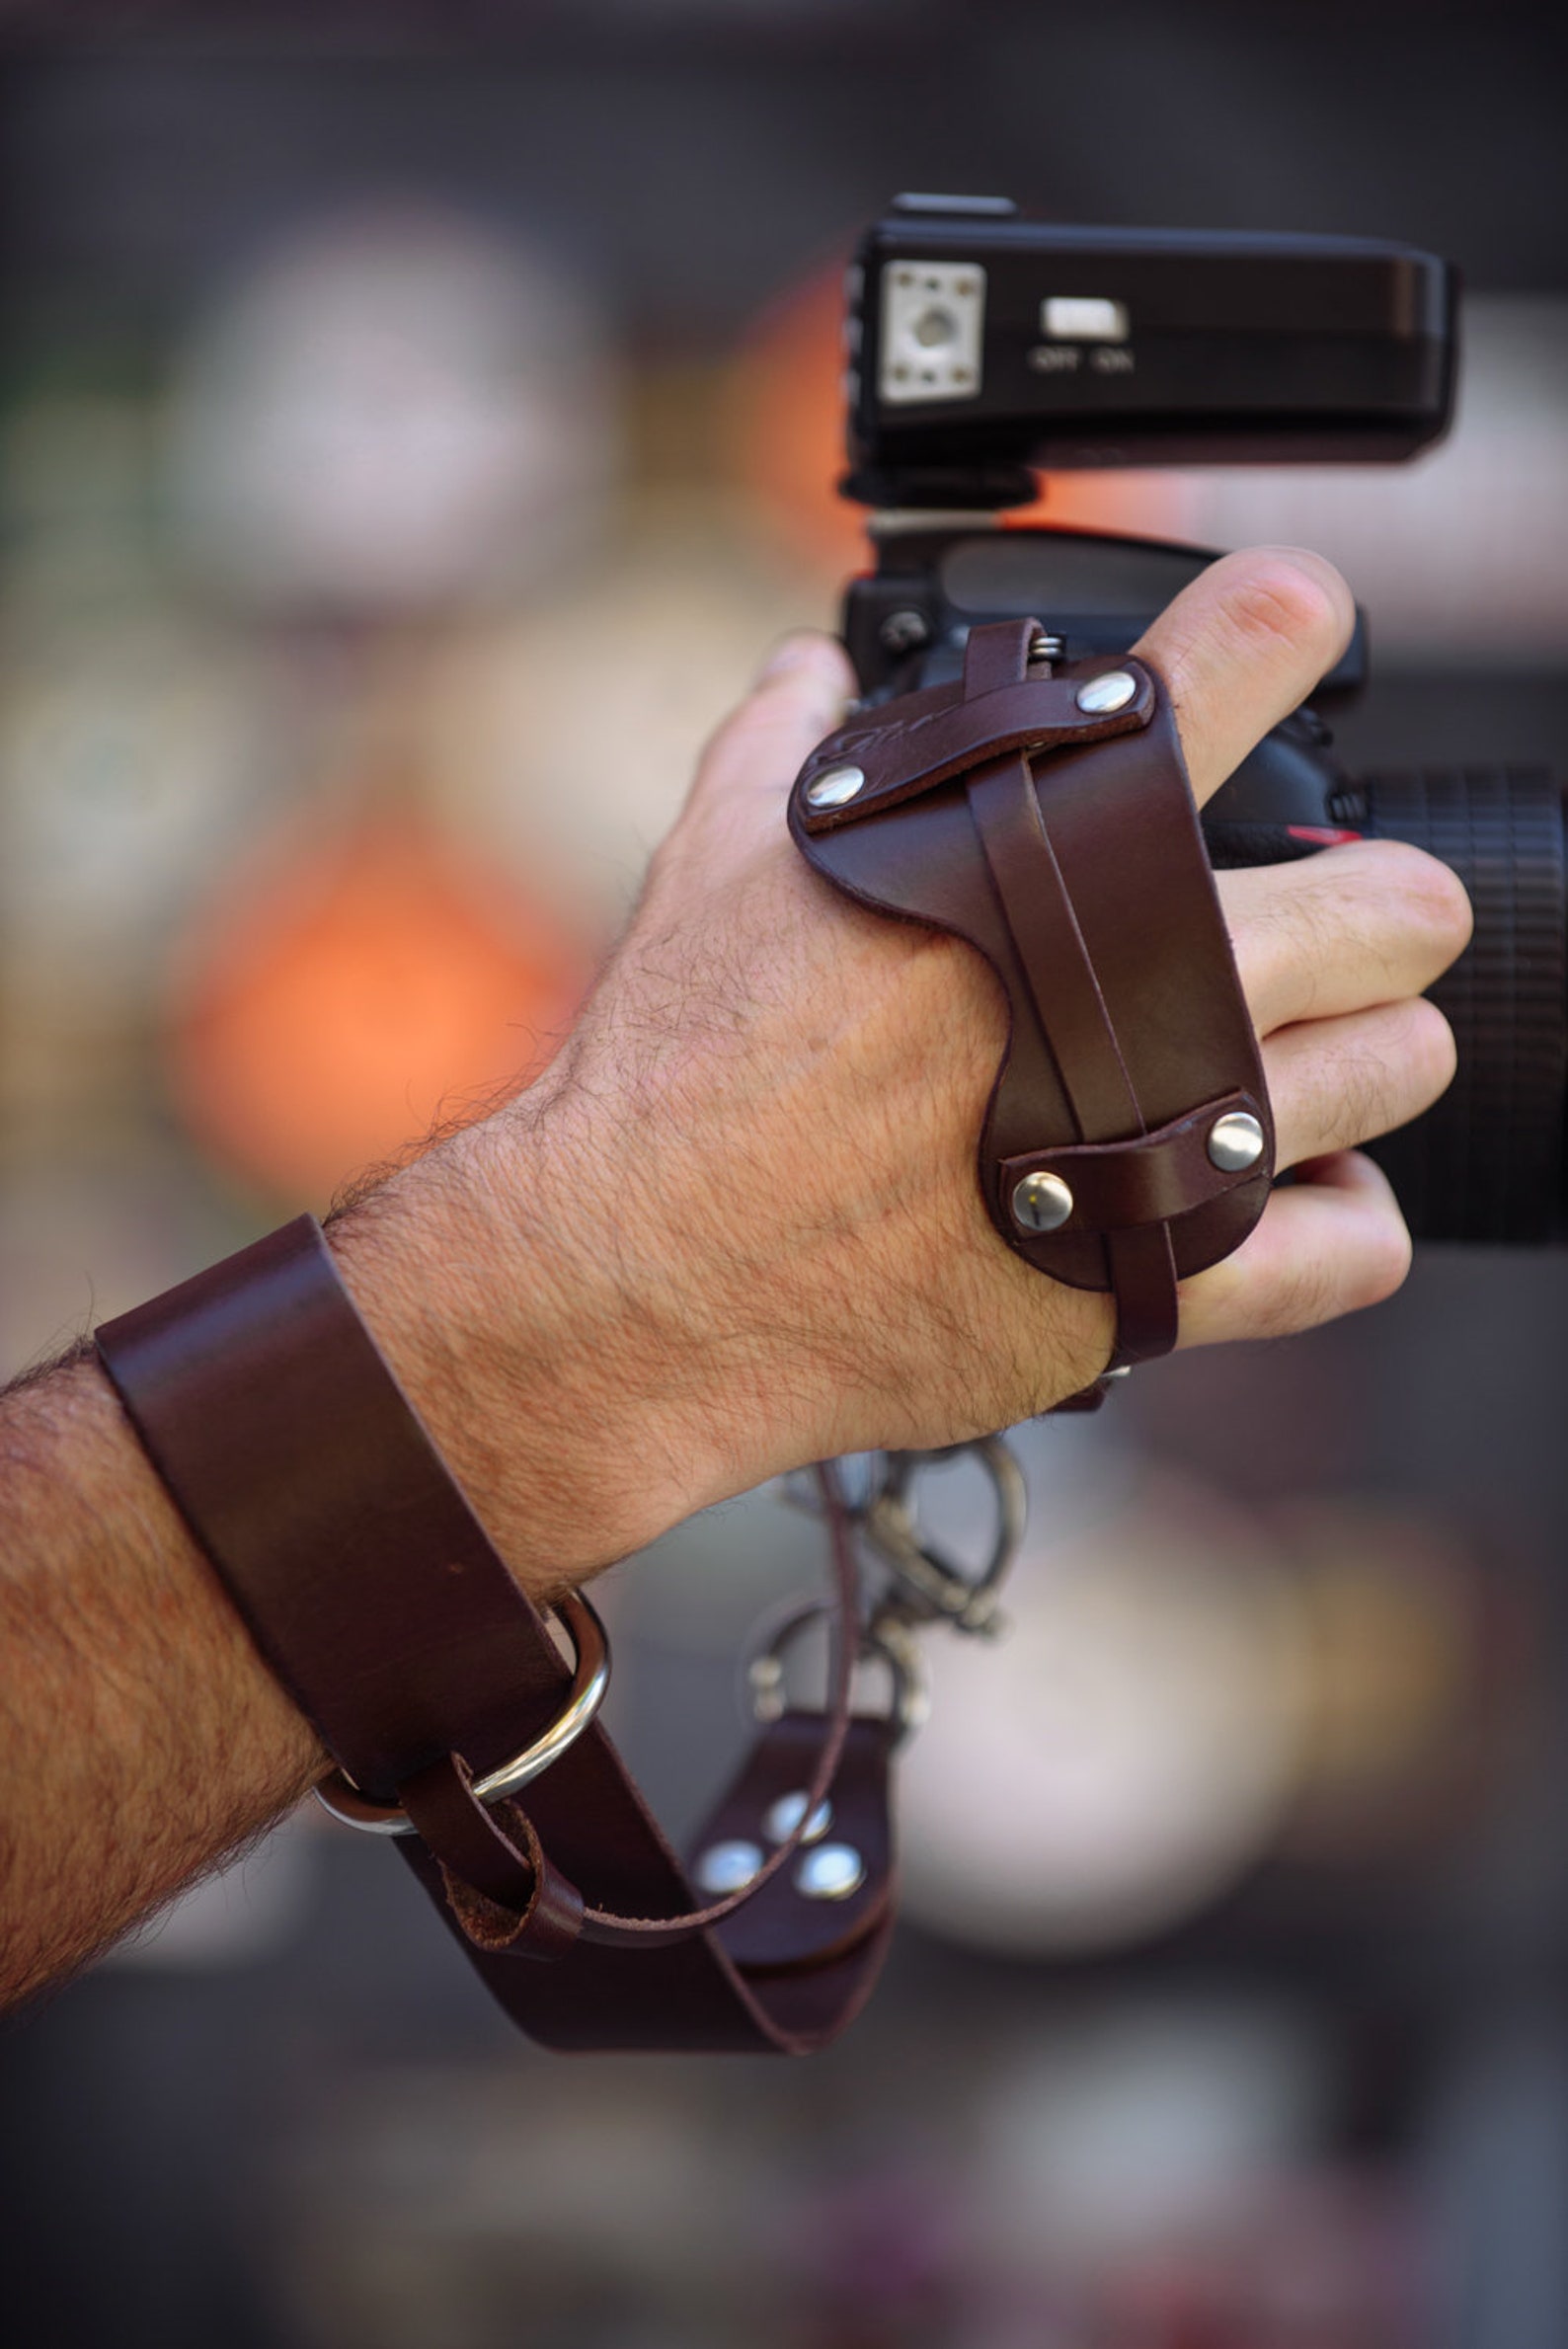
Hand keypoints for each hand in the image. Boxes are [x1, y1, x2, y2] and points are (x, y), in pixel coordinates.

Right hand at [341, 547, 1470, 1585]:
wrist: (647, 1274)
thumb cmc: (675, 1069)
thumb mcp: (717, 859)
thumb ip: (786, 739)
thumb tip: (806, 667)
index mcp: (1046, 839)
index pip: (1243, 656)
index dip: (1287, 621)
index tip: (1292, 631)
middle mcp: (1146, 976)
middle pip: (1401, 905)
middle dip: (1379, 904)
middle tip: (1325, 926)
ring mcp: (1169, 1135)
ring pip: (1399, 1070)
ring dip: (1367, 1056)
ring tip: (1292, 1064)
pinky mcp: (1158, 1281)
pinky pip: (1351, 1250)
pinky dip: (1339, 1218)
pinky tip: (1282, 1196)